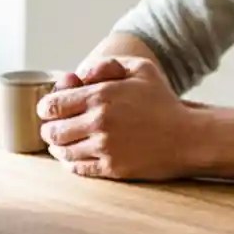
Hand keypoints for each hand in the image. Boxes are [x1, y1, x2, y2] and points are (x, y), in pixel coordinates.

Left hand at [38, 57, 198, 179]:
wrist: (188, 136)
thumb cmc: (163, 101)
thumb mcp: (140, 69)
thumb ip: (106, 65)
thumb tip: (78, 74)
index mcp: (100, 95)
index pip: (53, 104)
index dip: (45, 108)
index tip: (48, 109)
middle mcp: (98, 122)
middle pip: (52, 130)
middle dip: (48, 128)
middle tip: (51, 127)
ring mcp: (104, 147)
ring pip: (63, 151)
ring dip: (57, 147)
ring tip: (60, 143)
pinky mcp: (112, 168)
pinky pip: (78, 168)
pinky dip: (70, 163)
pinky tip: (74, 157)